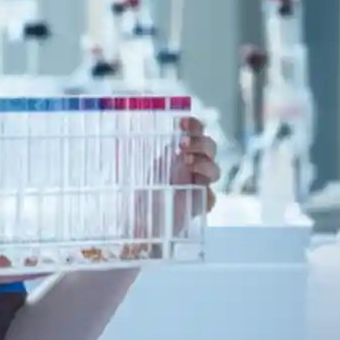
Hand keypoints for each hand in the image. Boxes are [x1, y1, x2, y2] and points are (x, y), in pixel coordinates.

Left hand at [135, 117, 221, 239]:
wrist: (142, 218)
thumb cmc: (143, 188)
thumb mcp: (138, 167)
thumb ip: (140, 152)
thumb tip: (125, 133)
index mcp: (181, 152)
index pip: (196, 132)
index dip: (193, 125)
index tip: (181, 122)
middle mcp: (193, 165)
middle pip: (210, 148)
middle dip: (199, 143)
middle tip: (181, 146)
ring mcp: (199, 184)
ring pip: (215, 170)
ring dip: (204, 164)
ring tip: (187, 164)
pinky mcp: (200, 204)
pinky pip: (211, 198)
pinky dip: (206, 195)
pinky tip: (194, 194)